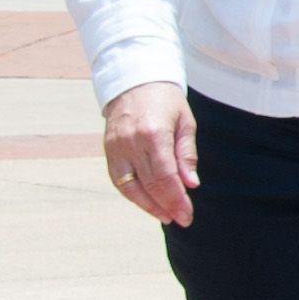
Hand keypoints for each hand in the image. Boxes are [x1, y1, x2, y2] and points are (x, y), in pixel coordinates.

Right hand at [102, 81, 196, 226]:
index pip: (165, 177)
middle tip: (181, 219)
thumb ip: (186, 154)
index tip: (187, 215)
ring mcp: (116, 147)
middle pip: (149, 185)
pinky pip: (118, 180)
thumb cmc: (165, 101)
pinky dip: (132, 195)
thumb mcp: (185, 122)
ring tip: (165, 216)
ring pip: (129, 187)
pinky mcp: (108, 149)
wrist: (134, 80)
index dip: (176, 200)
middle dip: (166, 206)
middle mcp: (131, 143)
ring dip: (148, 206)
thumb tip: (190, 184)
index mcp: (154, 134)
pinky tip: (147, 203)